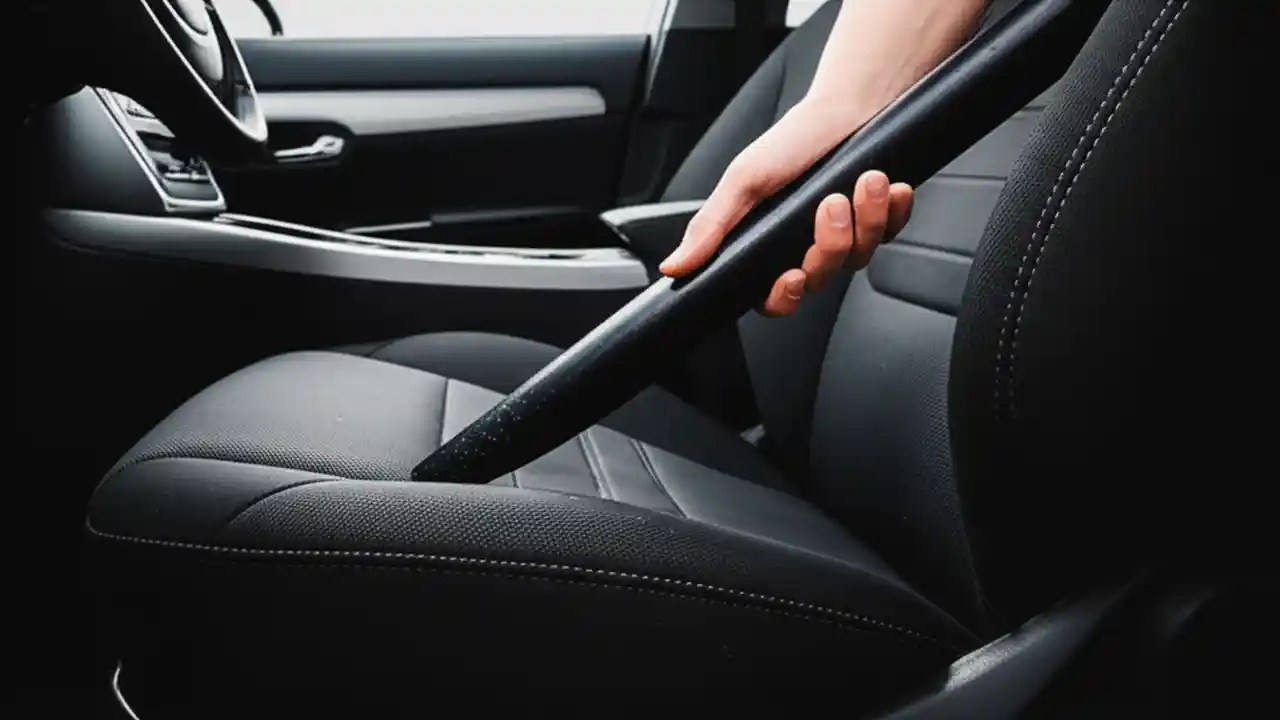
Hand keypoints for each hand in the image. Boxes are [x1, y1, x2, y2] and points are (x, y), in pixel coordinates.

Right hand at [658, 100, 913, 316]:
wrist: (848, 104)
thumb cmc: (792, 140)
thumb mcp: (743, 181)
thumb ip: (711, 227)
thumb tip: (673, 267)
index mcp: (770, 246)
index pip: (773, 299)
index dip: (783, 298)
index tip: (791, 276)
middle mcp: (808, 248)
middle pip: (820, 279)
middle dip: (830, 243)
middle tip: (830, 203)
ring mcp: (848, 237)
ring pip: (859, 256)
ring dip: (866, 218)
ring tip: (866, 179)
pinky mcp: (881, 221)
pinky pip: (892, 233)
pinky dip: (894, 210)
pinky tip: (891, 185)